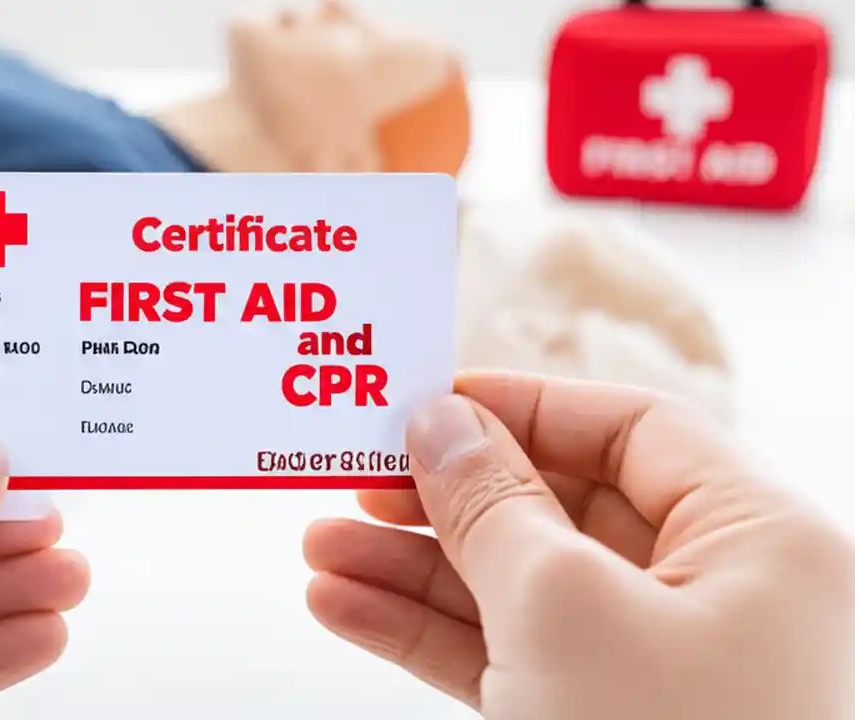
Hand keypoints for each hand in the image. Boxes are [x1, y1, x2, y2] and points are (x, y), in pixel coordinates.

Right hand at [305, 373, 854, 718]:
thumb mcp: (566, 609)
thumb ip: (492, 505)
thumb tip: (439, 423)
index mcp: (757, 539)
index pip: (628, 428)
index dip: (519, 404)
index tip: (422, 401)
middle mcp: (714, 596)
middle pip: (557, 507)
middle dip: (443, 497)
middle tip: (350, 476)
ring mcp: (652, 669)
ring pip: (516, 587)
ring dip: (412, 568)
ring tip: (318, 548)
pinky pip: (504, 656)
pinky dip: (424, 634)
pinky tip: (347, 608)